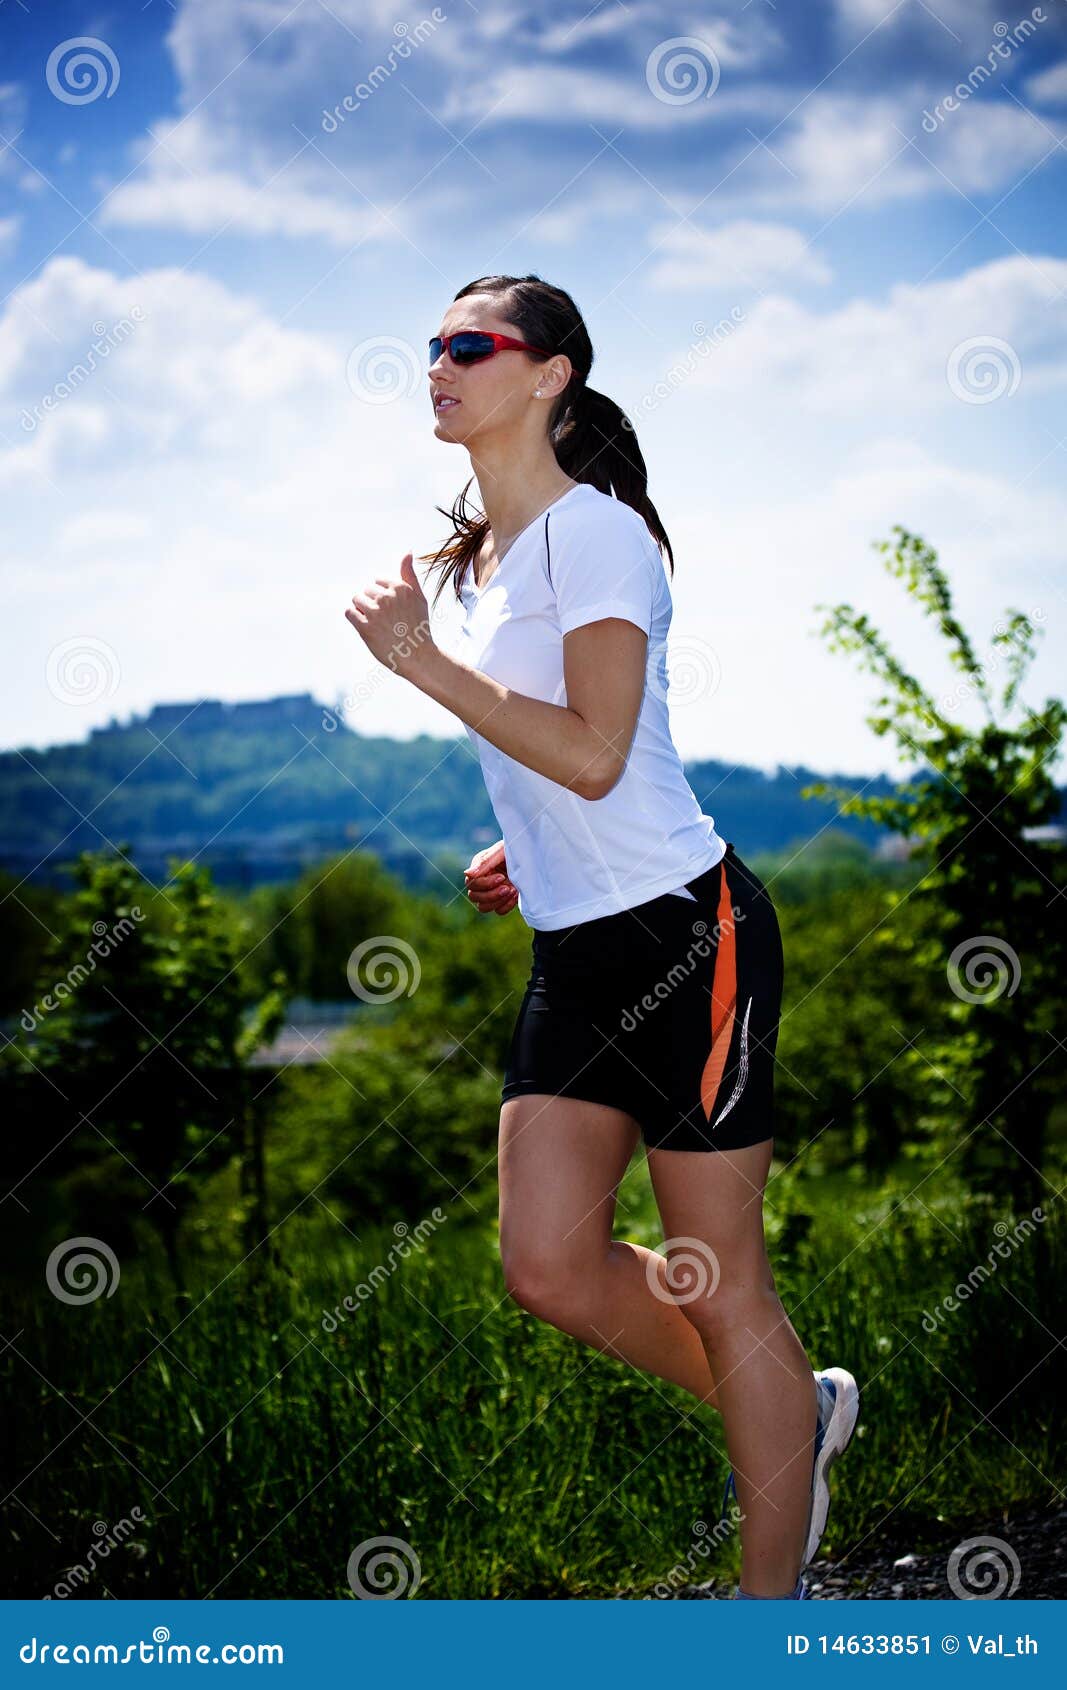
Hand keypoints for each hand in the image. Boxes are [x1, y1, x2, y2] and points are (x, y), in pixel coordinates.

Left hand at [345, 554, 433, 677]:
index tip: (392, 611)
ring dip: (362, 611)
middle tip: (386, 621)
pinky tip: (367, 628)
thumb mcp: (419, 598)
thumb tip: (407, 552)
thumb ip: (409, 575)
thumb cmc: (418, 627)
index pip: (377, 581)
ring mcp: (375, 612)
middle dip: (372, 604)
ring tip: (377, 625)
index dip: (382, 596)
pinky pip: (349, 613)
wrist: (418, 657)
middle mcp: (387, 597)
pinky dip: (355, 619)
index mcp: (400, 588)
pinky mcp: (365, 627)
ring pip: (356, 600)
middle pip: (366, 591)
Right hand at [464, 839, 518, 915]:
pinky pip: (498, 911)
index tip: (502, 877)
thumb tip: (467, 874)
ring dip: (498, 901)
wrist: (534, 856)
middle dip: (491, 894)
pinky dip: (506, 905)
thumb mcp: (501, 851)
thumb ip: (485, 862)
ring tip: (512, 890)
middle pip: (474, 897)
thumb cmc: (516, 848)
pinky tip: (516, 895)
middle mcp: (482, 881)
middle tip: (507, 887)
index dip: (485, 883)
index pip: (471, 883)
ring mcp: (492, 892)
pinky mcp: (503, 900)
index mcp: (479, 868)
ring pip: (483, 907)